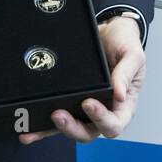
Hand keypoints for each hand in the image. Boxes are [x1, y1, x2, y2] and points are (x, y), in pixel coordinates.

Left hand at [18, 15, 144, 145]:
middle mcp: (103, 111)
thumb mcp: (133, 55)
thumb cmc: (125, 44)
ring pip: (70, 128)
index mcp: (123, 106)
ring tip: (34, 128)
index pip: (114, 124)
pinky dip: (41, 125)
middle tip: (59, 114)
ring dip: (52, 130)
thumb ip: (127, 74)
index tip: (89, 103)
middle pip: (88, 132)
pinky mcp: (69, 101)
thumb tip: (120, 95)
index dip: (101, 119)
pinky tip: (27, 127)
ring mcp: (84, 109)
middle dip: (72, 127)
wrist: (110, 29)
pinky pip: (56, 118)